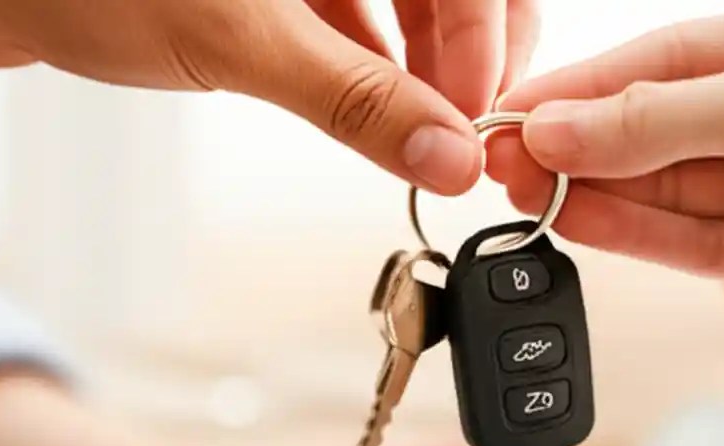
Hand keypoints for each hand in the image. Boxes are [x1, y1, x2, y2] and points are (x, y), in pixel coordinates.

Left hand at [0, 0, 540, 194]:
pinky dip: (374, 66)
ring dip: (423, 69)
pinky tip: (382, 114)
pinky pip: (353, 17)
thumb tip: (449, 153)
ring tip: (426, 138)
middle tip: (460, 135)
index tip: (474, 123)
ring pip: (402, 1)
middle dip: (463, 54)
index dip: (482, 40)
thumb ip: (356, 100)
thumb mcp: (240, 43)